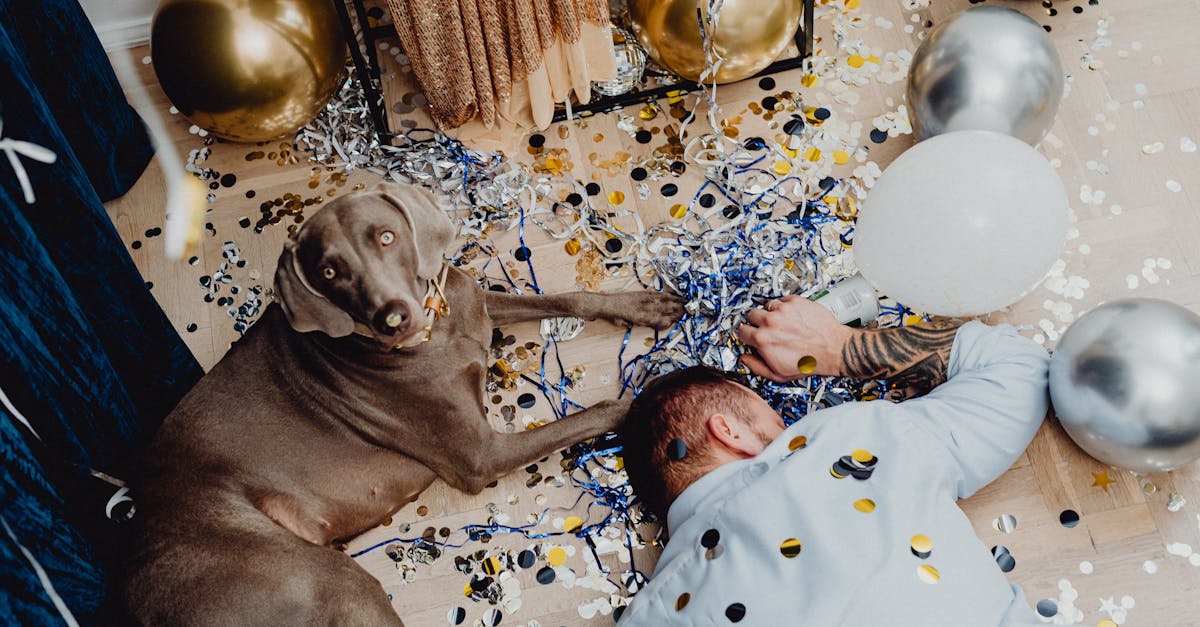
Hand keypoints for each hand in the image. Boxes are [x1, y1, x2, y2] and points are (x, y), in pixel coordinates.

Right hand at [736, 296, 856, 380]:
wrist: (833, 349)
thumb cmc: (809, 362)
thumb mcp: (778, 374)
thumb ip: (757, 367)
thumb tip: (746, 359)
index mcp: (763, 339)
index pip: (741, 331)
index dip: (746, 334)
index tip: (751, 334)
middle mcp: (770, 322)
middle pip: (751, 314)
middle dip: (756, 321)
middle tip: (766, 327)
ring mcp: (783, 310)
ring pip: (767, 305)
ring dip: (771, 312)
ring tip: (781, 322)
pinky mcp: (795, 302)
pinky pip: (782, 299)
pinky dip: (785, 306)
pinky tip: (791, 316)